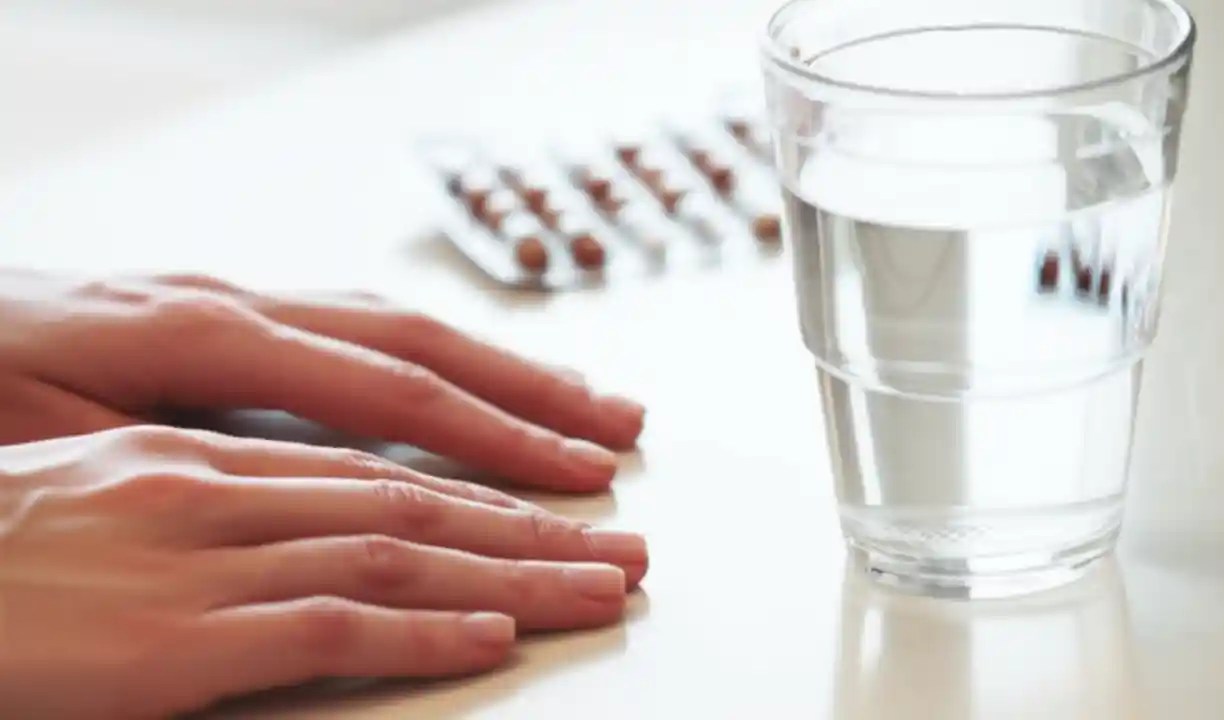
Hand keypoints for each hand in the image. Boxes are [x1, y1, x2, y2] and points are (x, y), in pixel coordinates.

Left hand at [0, 269, 644, 490]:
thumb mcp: (46, 441)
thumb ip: (173, 465)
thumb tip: (291, 507)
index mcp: (203, 333)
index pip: (388, 390)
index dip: (492, 437)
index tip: (571, 479)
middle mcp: (237, 303)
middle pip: (419, 344)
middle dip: (530, 395)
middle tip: (619, 437)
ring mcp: (236, 301)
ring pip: (398, 327)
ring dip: (499, 368)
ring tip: (584, 403)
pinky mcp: (226, 315)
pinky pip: (355, 330)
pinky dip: (433, 360)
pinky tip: (471, 381)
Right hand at [0, 426, 647, 718]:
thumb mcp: (102, 501)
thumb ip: (212, 501)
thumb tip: (310, 518)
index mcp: (199, 453)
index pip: (379, 458)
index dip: (483, 474)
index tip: (559, 490)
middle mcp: (213, 487)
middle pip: (412, 499)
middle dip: (532, 523)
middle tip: (622, 542)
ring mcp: (196, 559)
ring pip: (395, 554)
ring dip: (512, 574)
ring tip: (598, 588)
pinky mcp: (170, 643)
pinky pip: (325, 627)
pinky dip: (418, 633)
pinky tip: (488, 637)